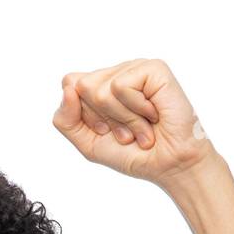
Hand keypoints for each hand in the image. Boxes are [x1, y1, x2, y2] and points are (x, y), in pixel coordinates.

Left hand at [52, 58, 215, 184]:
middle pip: (82, 86)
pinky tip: (152, 116)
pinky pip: (121, 87)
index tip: (106, 131)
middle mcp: (117, 72)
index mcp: (101, 85)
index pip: (69, 84)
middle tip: (126, 131)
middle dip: (102, 119)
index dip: (84, 114)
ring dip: (122, 120)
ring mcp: (135, 68)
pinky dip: (135, 112)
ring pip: (100, 91)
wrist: (168, 165)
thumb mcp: (88, 143)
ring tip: (141, 128)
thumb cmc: (133, 154)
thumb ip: (66, 120)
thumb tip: (67, 88)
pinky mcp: (153, 68)